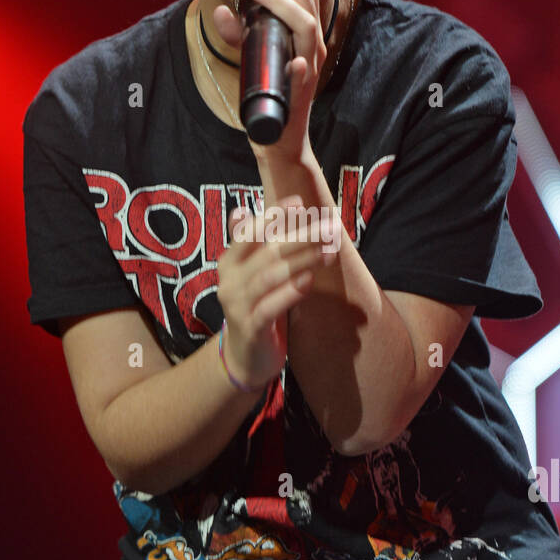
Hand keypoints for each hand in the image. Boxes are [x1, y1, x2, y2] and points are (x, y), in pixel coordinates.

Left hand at [212, 0, 328, 166]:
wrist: (278, 135)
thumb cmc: (267, 91)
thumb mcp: (252, 54)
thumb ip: (238, 33)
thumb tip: (221, 11)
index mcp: (306, 29)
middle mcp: (313, 43)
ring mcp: (310, 65)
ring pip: (307, 23)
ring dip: (278, 1)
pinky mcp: (302, 90)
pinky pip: (305, 71)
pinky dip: (298, 61)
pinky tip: (290, 55)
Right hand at [217, 194, 336, 388]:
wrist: (245, 358)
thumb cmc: (255, 308)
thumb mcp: (252, 276)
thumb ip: (253, 246)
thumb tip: (242, 210)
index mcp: (229, 263)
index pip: (249, 232)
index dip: (273, 215)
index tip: (299, 201)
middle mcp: (229, 281)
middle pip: (267, 252)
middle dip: (301, 237)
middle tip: (330, 228)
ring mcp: (237, 306)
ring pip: (270, 277)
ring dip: (302, 261)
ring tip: (329, 252)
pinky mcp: (250, 329)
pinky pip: (269, 307)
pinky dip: (290, 292)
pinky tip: (309, 281)